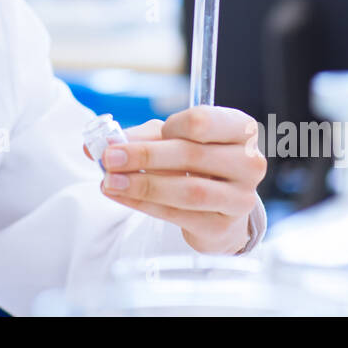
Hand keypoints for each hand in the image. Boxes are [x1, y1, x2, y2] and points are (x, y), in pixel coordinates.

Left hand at [89, 106, 266, 254]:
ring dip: (142, 185)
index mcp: (240, 129)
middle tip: (109, 158)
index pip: (202, 121)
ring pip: (187, 190)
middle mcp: (249, 162)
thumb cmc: (197, 164)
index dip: (168, 127)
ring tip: (110, 182)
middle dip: (143, 156)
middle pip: (191, 155)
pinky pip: (179, 215)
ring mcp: (240, 198)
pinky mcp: (223, 226)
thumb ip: (140, 137)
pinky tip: (122, 197)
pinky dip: (145, 205)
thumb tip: (99, 143)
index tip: (142, 134)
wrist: (220, 209)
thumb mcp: (173, 140)